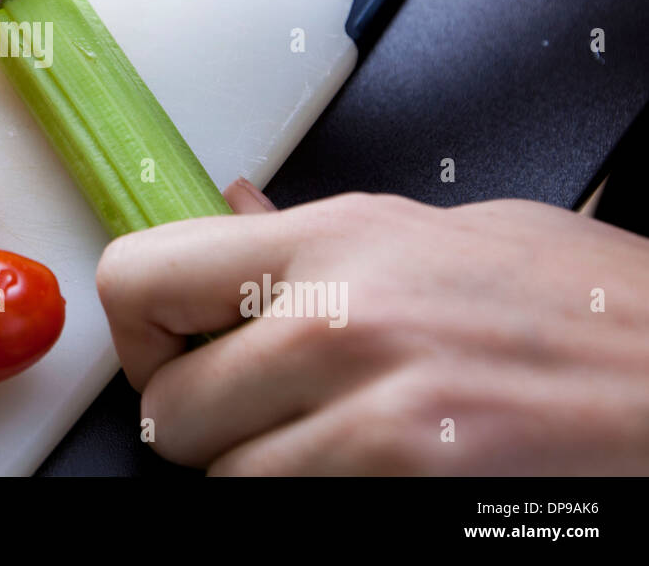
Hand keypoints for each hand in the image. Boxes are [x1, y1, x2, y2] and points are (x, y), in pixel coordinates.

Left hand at [96, 184, 648, 473]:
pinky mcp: (409, 491)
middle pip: (168, 412)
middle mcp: (337, 321)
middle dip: (204, 427)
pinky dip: (317, 503)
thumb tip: (232, 209)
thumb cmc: (587, 307)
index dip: (139, 334)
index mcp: (333, 240)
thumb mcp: (438, 233)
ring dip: (262, 474)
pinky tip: (379, 472)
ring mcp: (375, 421)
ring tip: (336, 443)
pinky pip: (294, 516)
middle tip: (264, 415)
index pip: (138, 278)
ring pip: (226, 484)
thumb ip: (314, 233)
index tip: (173, 354)